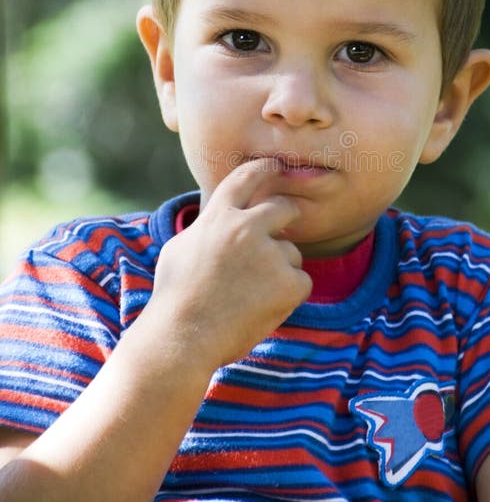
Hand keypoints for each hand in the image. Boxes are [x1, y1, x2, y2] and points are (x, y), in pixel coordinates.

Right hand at [146, 159, 312, 369]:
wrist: (183, 336)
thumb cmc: (175, 298)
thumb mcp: (180, 248)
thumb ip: (206, 228)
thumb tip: (218, 217)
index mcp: (218, 218)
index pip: (245, 180)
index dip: (263, 168)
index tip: (275, 165)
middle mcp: (246, 228)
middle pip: (283, 207)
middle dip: (288, 214)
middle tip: (287, 224)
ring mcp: (270, 254)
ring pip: (291, 253)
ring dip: (280, 269)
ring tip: (250, 295)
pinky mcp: (289, 282)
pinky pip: (301, 281)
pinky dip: (288, 295)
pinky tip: (263, 308)